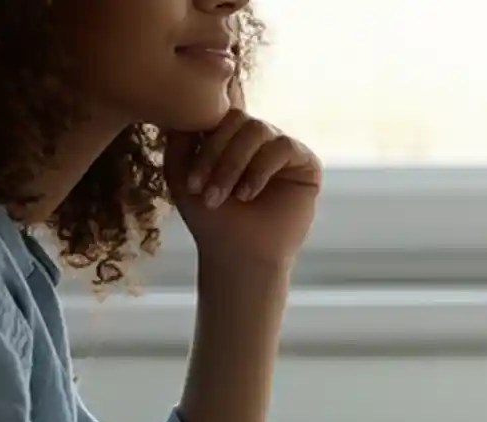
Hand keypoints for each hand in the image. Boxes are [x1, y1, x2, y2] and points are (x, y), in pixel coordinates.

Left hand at [163, 82, 321, 267]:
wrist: (239, 255)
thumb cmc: (211, 219)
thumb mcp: (182, 174)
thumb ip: (180, 136)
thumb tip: (187, 101)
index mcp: (231, 135)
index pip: (218, 111)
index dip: (202, 136)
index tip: (189, 181)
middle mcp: (259, 137)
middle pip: (237, 118)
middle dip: (216, 154)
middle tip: (202, 190)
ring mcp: (283, 147)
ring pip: (258, 129)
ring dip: (234, 163)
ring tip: (224, 197)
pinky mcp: (306, 162)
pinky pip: (283, 146)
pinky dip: (260, 169)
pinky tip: (248, 195)